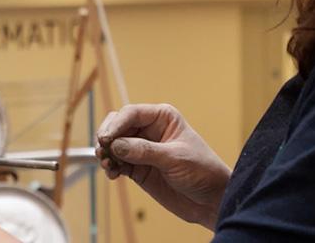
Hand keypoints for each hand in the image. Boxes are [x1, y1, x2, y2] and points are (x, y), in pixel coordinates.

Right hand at [95, 104, 230, 229]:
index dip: (116, 124)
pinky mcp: (137, 167)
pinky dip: (111, 167)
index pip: (130, 113)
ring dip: (106, 153)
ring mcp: (141, 149)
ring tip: (108, 165)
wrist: (211, 200)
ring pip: (113, 144)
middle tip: (103, 151)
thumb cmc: (203, 171)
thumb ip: (144, 151)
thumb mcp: (174, 158)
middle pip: (117, 126)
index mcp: (162, 118)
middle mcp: (149, 130)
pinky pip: (117, 162)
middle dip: (107, 137)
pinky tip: (113, 174)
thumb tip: (116, 145)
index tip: (106, 139)